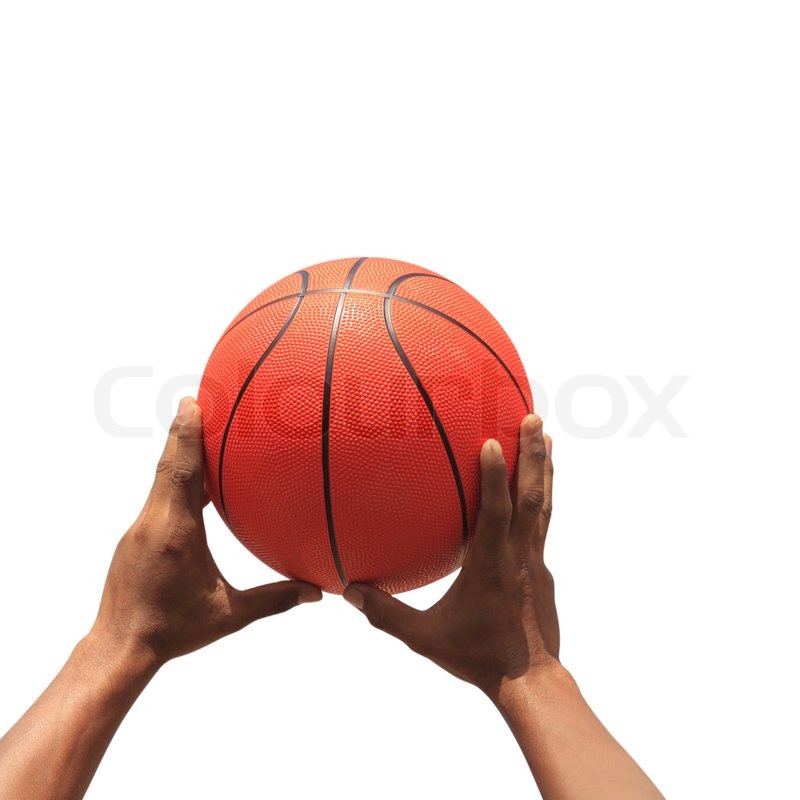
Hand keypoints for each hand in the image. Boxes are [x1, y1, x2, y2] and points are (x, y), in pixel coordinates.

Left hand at [92, 396, 321, 666]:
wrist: (119, 648)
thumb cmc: (174, 630)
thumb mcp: (229, 615)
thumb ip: (274, 600)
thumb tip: (316, 592)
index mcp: (177, 533)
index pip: (182, 472)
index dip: (186, 436)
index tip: (190, 404)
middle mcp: (153, 523)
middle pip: (167, 465)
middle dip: (181, 431)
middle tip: (193, 400)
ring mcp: (139, 529)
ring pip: (159, 480)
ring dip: (177, 453)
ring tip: (194, 431)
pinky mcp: (133, 539)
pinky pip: (156, 498)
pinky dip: (173, 479)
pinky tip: (190, 483)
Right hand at [343, 414, 556, 699]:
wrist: (530, 683)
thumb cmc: (476, 657)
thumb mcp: (425, 638)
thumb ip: (387, 614)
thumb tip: (350, 591)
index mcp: (490, 565)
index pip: (496, 512)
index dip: (495, 476)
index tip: (494, 440)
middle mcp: (519, 556)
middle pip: (532, 498)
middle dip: (534, 455)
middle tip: (535, 418)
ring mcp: (536, 562)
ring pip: (544, 507)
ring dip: (545, 470)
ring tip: (548, 438)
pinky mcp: (543, 572)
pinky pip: (542, 525)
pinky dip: (542, 498)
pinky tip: (537, 489)